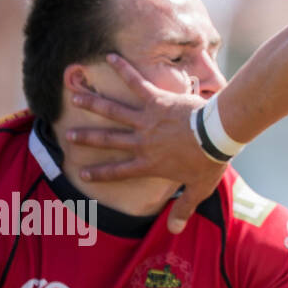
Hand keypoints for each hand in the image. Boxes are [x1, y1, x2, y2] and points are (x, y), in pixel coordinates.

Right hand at [65, 53, 224, 234]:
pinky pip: (137, 82)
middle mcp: (142, 141)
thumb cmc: (210, 160)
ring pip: (113, 111)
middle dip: (87, 137)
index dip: (101, 173)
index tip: (83, 172)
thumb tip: (175, 230)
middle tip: (69, 135)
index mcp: (149, 163)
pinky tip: (111, 57)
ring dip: (94, 102)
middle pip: (109, 140)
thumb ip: (184, 208)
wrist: (218, 133)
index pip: (120, 171)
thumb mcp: (198, 189)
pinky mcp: (156, 99)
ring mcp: (146, 119)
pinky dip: (124, 69)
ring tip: (75, 94)